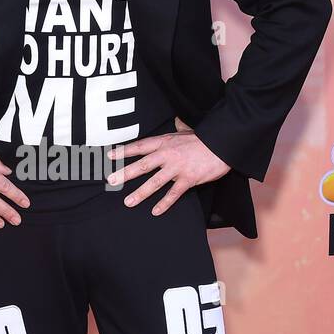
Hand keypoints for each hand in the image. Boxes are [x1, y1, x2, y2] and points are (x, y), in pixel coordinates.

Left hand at [105, 115, 231, 214]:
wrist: (223, 144)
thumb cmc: (204, 138)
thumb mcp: (187, 130)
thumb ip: (178, 128)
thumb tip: (176, 121)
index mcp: (165, 142)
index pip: (141, 146)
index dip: (124, 150)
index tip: (110, 155)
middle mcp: (168, 154)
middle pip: (142, 165)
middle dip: (125, 173)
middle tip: (111, 181)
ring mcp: (178, 168)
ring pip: (155, 182)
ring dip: (140, 192)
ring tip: (128, 201)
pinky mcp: (189, 179)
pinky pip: (174, 193)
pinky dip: (164, 203)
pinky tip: (155, 211)